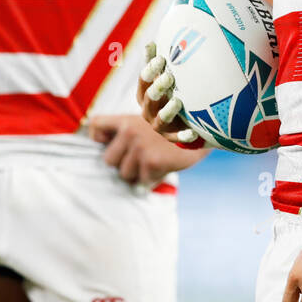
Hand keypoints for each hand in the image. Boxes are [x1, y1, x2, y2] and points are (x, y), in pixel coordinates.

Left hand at [89, 113, 204, 187]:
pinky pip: (143, 182)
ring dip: (139, 174)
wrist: (206, 128)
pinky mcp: (152, 163)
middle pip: (108, 160)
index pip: (96, 125)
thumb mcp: (154, 119)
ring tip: (156, 162)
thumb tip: (116, 153)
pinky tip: (165, 167)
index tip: (110, 143)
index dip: (98, 138)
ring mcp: (140, 149)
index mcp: (128, 119)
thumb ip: (134, 131)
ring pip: (125, 175)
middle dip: (123, 164)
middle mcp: (130, 132)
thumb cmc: (180, 126)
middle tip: (141, 158)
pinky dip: (153, 180)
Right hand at [135, 42, 201, 145]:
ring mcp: (159, 125)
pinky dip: (183, 136)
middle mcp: (148, 110)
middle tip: (169, 76)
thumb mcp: (163, 78)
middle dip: (158, 87)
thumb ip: (157, 63)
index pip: (144, 81)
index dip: (150, 70)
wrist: (178, 122)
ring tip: (178, 101)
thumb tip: (152, 42)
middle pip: (149, 99)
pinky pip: (177, 138)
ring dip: (168, 110)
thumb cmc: (170, 92)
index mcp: (144, 94)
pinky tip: (193, 133)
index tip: (160, 59)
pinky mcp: (171, 137)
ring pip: (160, 119)